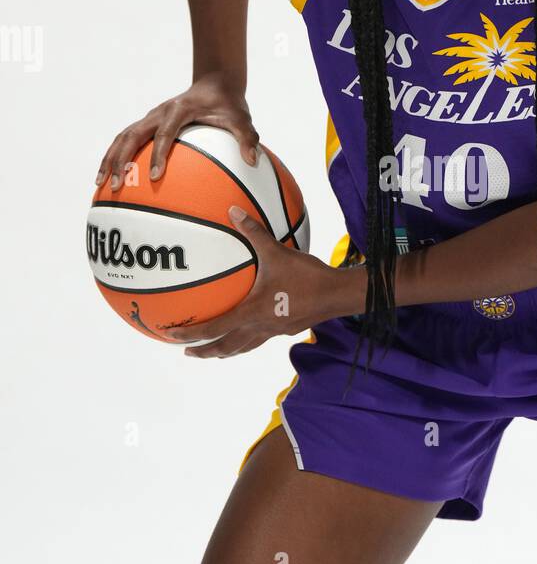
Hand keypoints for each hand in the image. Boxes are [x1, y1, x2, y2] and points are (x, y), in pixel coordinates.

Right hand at [94, 72, 259, 189]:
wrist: (215, 84)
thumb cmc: (228, 104)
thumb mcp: (242, 118)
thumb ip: (247, 137)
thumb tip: (253, 160)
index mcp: (179, 109)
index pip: (165, 133)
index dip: (159, 153)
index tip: (156, 176)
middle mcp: (159, 112)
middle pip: (132, 135)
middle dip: (122, 160)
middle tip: (117, 184)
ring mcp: (150, 118)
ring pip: (122, 137)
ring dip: (110, 159)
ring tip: (101, 184)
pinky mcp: (147, 124)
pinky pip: (125, 140)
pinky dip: (114, 157)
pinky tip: (109, 178)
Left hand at [164, 206, 361, 356]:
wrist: (337, 294)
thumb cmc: (307, 275)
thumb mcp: (277, 251)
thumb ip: (253, 232)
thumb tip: (233, 211)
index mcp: (252, 312)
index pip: (214, 329)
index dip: (191, 335)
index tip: (172, 338)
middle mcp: (260, 326)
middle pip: (226, 347)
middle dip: (205, 352)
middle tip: (188, 352)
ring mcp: (274, 331)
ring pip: (244, 347)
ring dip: (226, 350)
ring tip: (215, 350)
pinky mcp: (287, 329)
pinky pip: (260, 338)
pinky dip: (247, 339)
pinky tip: (251, 329)